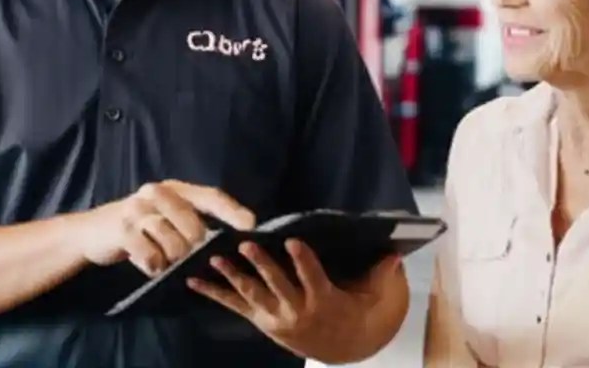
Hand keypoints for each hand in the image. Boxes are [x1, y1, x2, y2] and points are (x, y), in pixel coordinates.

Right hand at [72, 179, 255, 275]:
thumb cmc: (138, 227)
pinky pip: (151, 256)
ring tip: (164, 262)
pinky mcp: (123, 228)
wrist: (91, 232)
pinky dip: (153, 266)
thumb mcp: (166, 218)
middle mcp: (158, 193)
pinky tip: (149, 265)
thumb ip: (192, 222)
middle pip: (194, 225)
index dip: (232, 210)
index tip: (252, 225)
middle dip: (195, 248)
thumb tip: (229, 239)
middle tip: (187, 257)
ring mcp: (139, 209)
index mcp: (175, 189)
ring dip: (172, 260)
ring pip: (174, 243)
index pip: (210, 196)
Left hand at [188, 239, 401, 362]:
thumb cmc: (352, 313)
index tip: (292, 241)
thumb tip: (395, 253)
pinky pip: (233, 305)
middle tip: (247, 245)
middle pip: (277, 284)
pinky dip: (212, 293)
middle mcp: (296, 310)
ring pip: (252, 293)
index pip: (312, 278)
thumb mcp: (370, 299)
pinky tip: (193, 281)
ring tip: (215, 258)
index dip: (303, 261)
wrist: (337, 348)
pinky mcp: (259, 318)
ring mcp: (274, 316)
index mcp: (323, 300)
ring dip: (232, 275)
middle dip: (261, 265)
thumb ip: (379, 276)